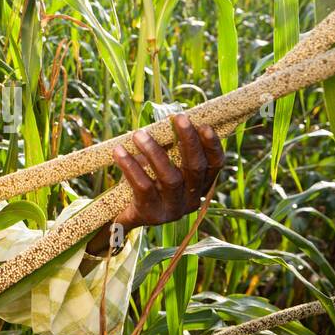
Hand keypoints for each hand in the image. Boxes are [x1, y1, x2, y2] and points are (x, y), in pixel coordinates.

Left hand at [109, 114, 222, 233]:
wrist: (124, 216)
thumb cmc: (147, 182)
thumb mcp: (161, 166)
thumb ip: (169, 148)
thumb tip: (168, 118)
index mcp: (200, 186)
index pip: (215, 165)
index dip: (212, 146)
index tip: (205, 125)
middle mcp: (191, 200)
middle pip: (195, 169)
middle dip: (188, 141)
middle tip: (178, 117)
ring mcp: (173, 210)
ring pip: (170, 178)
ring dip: (154, 152)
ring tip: (138, 134)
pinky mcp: (152, 215)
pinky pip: (143, 186)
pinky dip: (130, 167)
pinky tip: (118, 151)